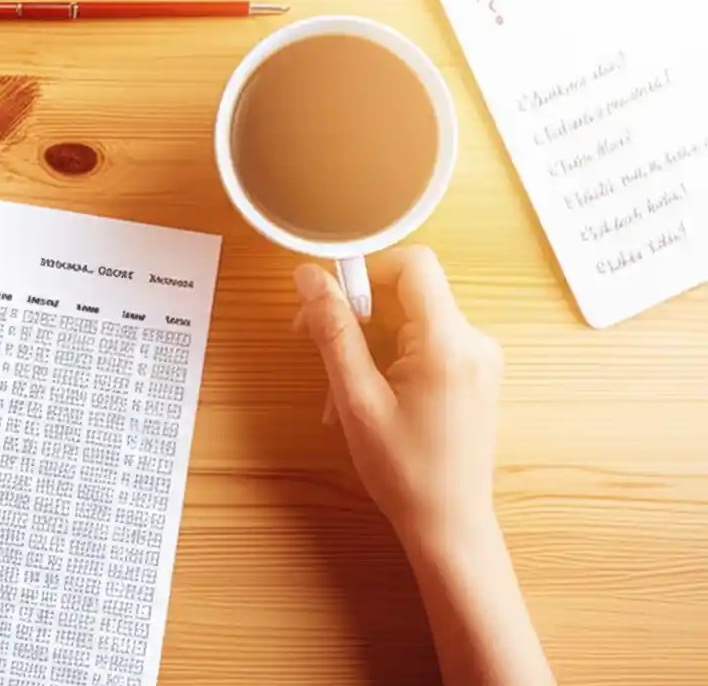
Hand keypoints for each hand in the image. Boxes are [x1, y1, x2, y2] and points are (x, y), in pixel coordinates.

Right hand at [294, 246, 503, 543]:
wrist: (449, 525)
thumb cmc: (403, 470)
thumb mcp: (356, 399)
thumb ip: (333, 332)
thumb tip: (309, 277)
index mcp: (449, 342)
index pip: (413, 264)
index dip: (366, 269)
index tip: (332, 302)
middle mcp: (475, 340)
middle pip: (409, 292)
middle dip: (357, 315)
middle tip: (316, 349)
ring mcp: (481, 357)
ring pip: (413, 321)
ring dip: (369, 345)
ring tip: (343, 395)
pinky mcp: (477, 374)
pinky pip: (427, 344)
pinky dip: (392, 359)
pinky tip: (371, 399)